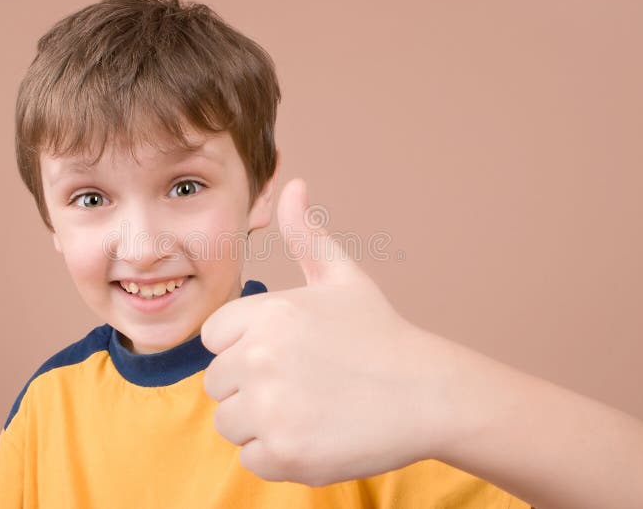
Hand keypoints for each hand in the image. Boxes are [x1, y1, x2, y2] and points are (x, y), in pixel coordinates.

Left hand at [201, 178, 454, 485]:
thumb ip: (306, 234)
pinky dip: (279, 455)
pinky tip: (316, 435)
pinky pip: (252, 458)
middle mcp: (260, 358)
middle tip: (302, 385)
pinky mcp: (286, 454)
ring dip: (261, 423)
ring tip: (309, 409)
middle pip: (217, 384)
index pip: (213, 338)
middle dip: (250, 387)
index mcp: (266, 313)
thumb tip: (292, 184)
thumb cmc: (380, 334)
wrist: (429, 394)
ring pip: (230, 423)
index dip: (243, 347)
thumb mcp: (341, 277)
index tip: (283, 354)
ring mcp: (271, 408)